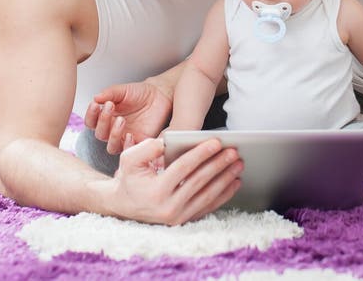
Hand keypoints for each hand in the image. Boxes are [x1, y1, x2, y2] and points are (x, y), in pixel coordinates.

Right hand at [84, 81, 172, 153]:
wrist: (159, 95)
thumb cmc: (140, 93)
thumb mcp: (124, 90)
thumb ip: (110, 93)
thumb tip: (95, 97)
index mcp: (107, 117)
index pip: (91, 122)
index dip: (91, 115)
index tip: (95, 104)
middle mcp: (113, 130)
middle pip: (99, 134)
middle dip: (102, 121)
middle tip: (110, 106)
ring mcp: (125, 138)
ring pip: (111, 147)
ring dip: (113, 134)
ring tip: (121, 120)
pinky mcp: (138, 143)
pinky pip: (130, 152)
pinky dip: (127, 146)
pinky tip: (130, 134)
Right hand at [113, 135, 243, 224]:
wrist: (124, 206)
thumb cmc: (129, 178)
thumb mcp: (129, 159)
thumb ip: (147, 148)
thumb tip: (168, 142)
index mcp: (156, 191)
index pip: (184, 168)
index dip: (201, 154)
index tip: (217, 142)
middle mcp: (169, 207)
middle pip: (200, 181)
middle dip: (219, 164)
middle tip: (234, 151)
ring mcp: (178, 217)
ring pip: (208, 195)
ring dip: (226, 179)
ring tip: (238, 164)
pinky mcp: (185, 220)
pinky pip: (208, 206)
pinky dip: (224, 194)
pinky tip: (234, 182)